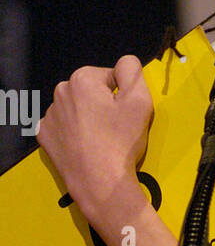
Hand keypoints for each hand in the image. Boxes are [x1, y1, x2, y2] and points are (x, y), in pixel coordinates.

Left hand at [37, 56, 152, 224]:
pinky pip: (62, 126)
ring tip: (99, 140)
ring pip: (76, 108)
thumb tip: (125, 62)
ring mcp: (48, 115)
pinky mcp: (43, 136)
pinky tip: (83, 146)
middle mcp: (59, 92)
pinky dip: (72, 132)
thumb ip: (132, 71)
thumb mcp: (140, 100)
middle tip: (113, 128)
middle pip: (90, 92)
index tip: (124, 115)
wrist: (100, 182)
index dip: (121, 95)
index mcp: (82, 79)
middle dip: (102, 104)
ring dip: (87, 118)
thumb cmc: (121, 140)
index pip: (110, 77)